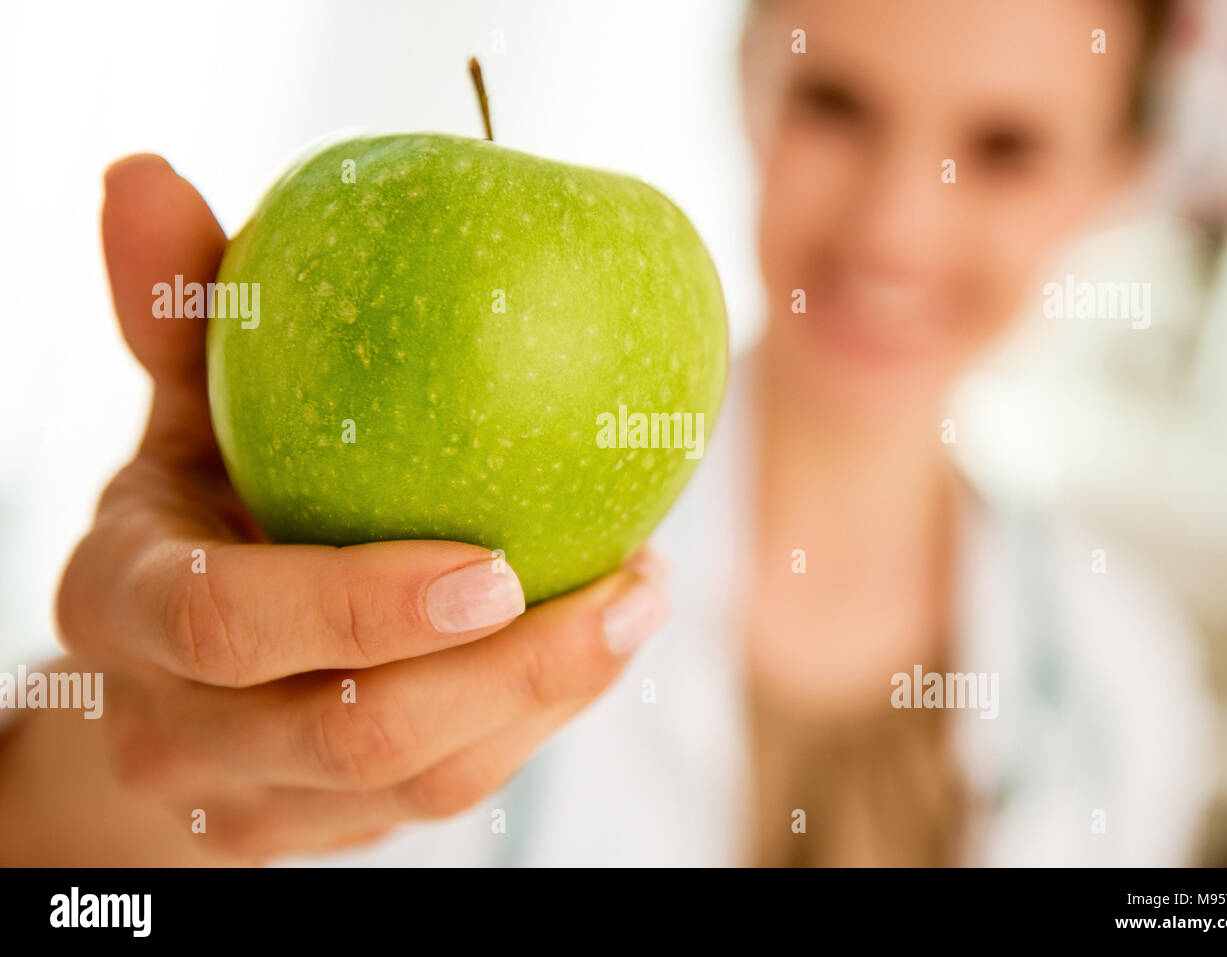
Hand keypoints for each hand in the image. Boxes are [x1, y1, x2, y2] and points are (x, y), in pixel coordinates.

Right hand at [50, 154, 669, 861]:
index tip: (493, 565)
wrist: (170, 680)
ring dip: (553, 698)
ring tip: (642, 599)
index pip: (231, 626)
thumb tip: (147, 172)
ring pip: (426, 784)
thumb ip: (180, 312)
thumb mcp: (181, 412)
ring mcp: (262, 802)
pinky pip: (455, 792)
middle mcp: (185, 728)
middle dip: (506, 674)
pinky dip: (542, 718)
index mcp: (131, 611)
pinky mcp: (335, 832)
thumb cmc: (192, 512)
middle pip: (350, 736)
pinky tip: (608, 638)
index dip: (360, 608)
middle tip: (627, 588)